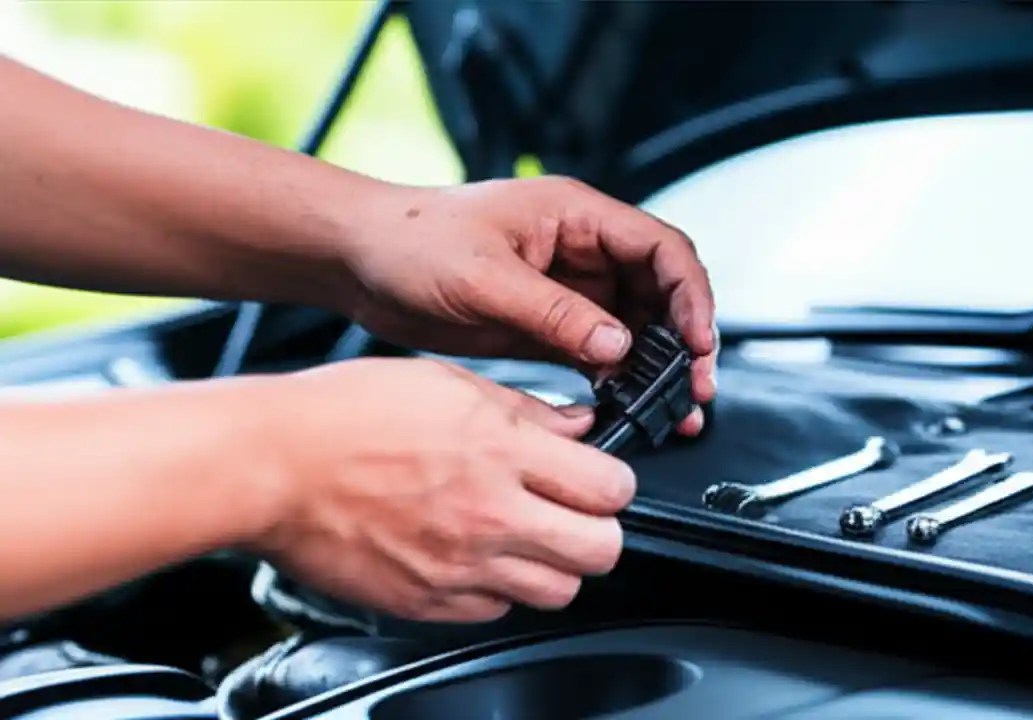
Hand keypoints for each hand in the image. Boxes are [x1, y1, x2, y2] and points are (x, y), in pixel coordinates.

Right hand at [248, 357, 635, 622]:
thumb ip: (526, 410)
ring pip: (558, 591)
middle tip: (575, 514)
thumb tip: (580, 426)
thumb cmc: (346, 414)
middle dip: (598, 531)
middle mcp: (489, 514)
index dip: (613, 484)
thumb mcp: (448, 382)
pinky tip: (474, 554)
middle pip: (601, 551)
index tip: (599, 479)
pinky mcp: (429, 602)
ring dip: (554, 565)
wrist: (270, 465)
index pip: (611, 489)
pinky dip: (499, 588)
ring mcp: (460, 565)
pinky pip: (498, 611)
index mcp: (501, 450)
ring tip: (524, 536)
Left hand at [341, 176, 716, 434]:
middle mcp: (581, 251)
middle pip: (659, 293)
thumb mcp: (485, 276)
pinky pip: (599, 354)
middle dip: (684, 341)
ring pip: (635, 328)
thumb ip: (554, 312)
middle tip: (693, 390)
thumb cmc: (410, 241)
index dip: (690, 294)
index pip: (660, 249)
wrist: (357, 261)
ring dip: (656, 368)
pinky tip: (627, 409)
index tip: (698, 341)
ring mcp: (566, 291)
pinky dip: (619, 382)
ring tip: (673, 411)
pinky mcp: (546, 326)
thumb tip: (616, 345)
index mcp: (575, 216)